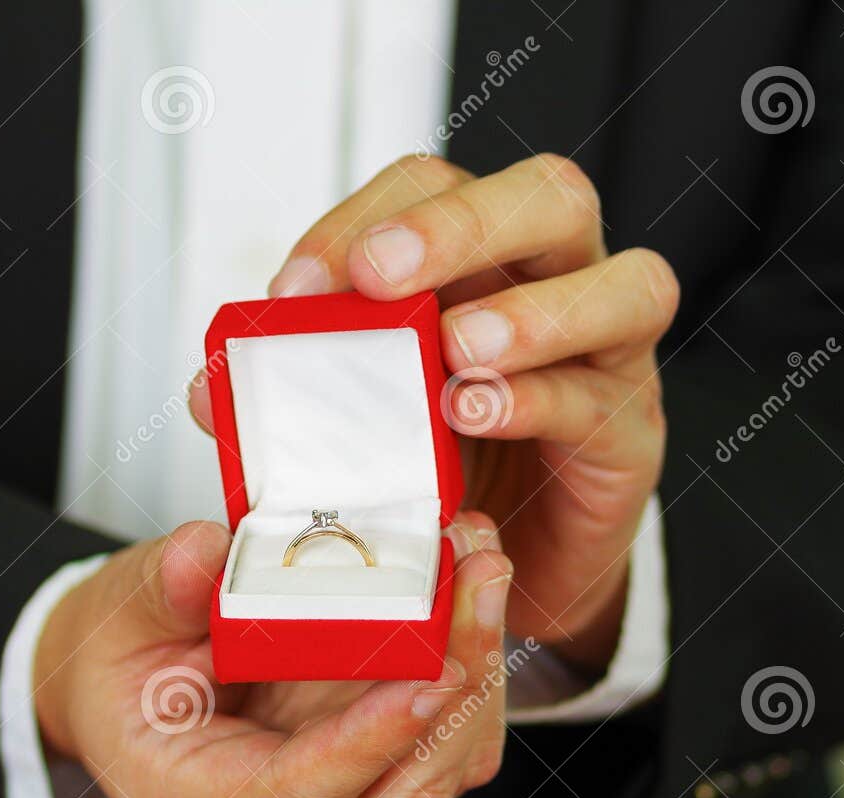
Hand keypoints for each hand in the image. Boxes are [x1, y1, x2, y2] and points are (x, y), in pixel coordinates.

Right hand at [31, 514, 511, 797]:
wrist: (115, 691)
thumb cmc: (115, 661)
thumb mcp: (120, 610)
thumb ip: (162, 587)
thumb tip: (203, 553)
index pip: (300, 793)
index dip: (373, 739)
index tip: (435, 675)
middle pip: (387, 794)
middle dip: (453, 693)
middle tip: (478, 584)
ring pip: (428, 777)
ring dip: (473, 681)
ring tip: (483, 574)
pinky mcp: (354, 786)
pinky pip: (433, 755)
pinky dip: (465, 684)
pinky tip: (471, 605)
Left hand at [196, 154, 675, 673]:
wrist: (513, 562)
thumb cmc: (445, 469)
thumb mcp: (357, 425)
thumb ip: (294, 397)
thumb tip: (212, 392)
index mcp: (482, 259)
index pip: (433, 189)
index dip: (361, 217)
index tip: (295, 289)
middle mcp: (557, 284)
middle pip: (551, 199)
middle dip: (459, 228)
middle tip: (379, 276)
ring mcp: (610, 357)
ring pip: (625, 286)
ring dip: (531, 314)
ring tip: (455, 352)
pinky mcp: (631, 437)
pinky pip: (604, 400)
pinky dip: (541, 401)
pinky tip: (478, 416)